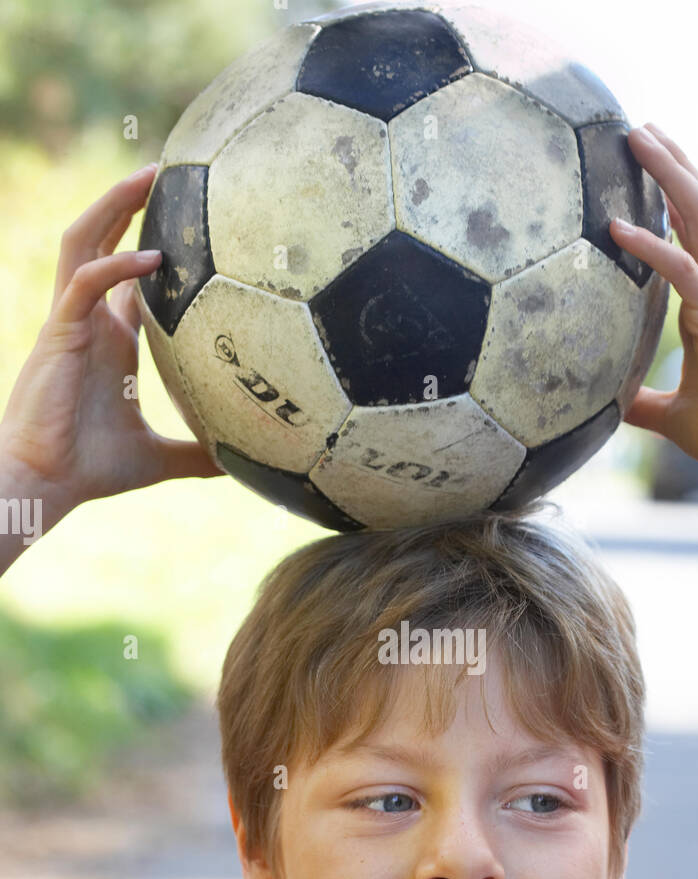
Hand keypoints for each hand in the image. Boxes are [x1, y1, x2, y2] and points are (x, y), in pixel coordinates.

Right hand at [0, 165, 221, 506]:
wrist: (48, 482)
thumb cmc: (92, 468)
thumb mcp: (159, 458)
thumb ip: (197, 455)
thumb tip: (241, 466)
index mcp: (111, 340)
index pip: (130, 276)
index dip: (151, 243)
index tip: (188, 219)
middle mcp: (91, 321)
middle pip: (103, 240)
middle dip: (129, 202)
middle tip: (167, 169)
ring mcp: (71, 320)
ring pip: (84, 241)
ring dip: (113, 205)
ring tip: (149, 175)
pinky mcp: (59, 331)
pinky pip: (85, 281)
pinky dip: (116, 265)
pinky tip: (153, 260)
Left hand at [610, 123, 697, 476]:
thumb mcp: (668, 415)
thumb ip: (637, 402)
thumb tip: (605, 405)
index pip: (694, 236)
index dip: (673, 199)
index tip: (649, 169)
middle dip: (673, 165)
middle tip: (641, 129)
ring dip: (668, 175)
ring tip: (639, 138)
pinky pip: (681, 271)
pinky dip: (649, 246)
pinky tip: (616, 228)